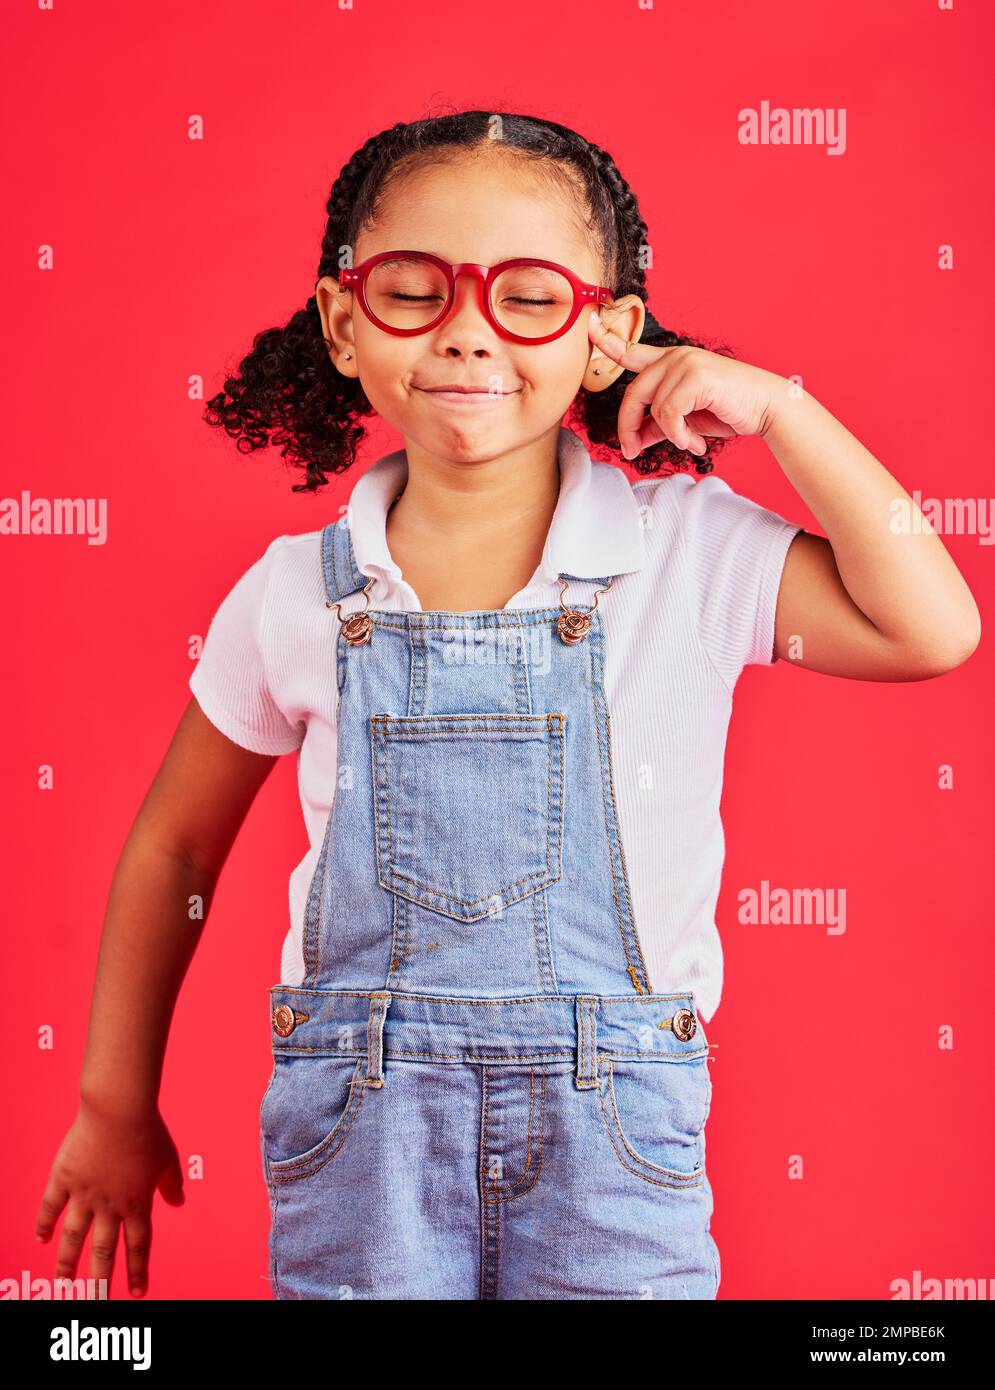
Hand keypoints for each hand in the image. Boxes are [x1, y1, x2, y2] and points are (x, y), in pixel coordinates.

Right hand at [35, 1099, 185, 1296]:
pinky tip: (41, 1240)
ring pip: (74, 1238)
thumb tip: (178, 1202)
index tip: (138, 1293)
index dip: (139, 1270)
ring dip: (67, 1264)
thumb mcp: (169, 1159)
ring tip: (62, 1286)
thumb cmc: (148, 1130)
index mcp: (137, 1203)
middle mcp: (109, 1205)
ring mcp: (84, 1194)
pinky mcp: (64, 1178)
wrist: (119, 1108)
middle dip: (101, 1281)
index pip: (139, 1245)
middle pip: (104, 1251)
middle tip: (95, 1303)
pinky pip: (51, 1207)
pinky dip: (44, 1224)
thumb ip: (172, 1184)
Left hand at [587, 311, 782, 459]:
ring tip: (688, 443)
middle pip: (632, 393)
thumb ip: (657, 424)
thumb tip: (633, 440)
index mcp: (670, 362)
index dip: (608, 340)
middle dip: (628, 427)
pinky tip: (695, 443)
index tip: (589, 325)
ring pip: (652, 406)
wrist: (766, 409)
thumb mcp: (684, 420)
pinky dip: (679, 435)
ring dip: (668, 435)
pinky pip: (668, 413)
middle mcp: (675, 356)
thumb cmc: (728, 410)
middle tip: (631, 451)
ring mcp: (685, 363)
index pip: (632, 350)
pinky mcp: (696, 376)